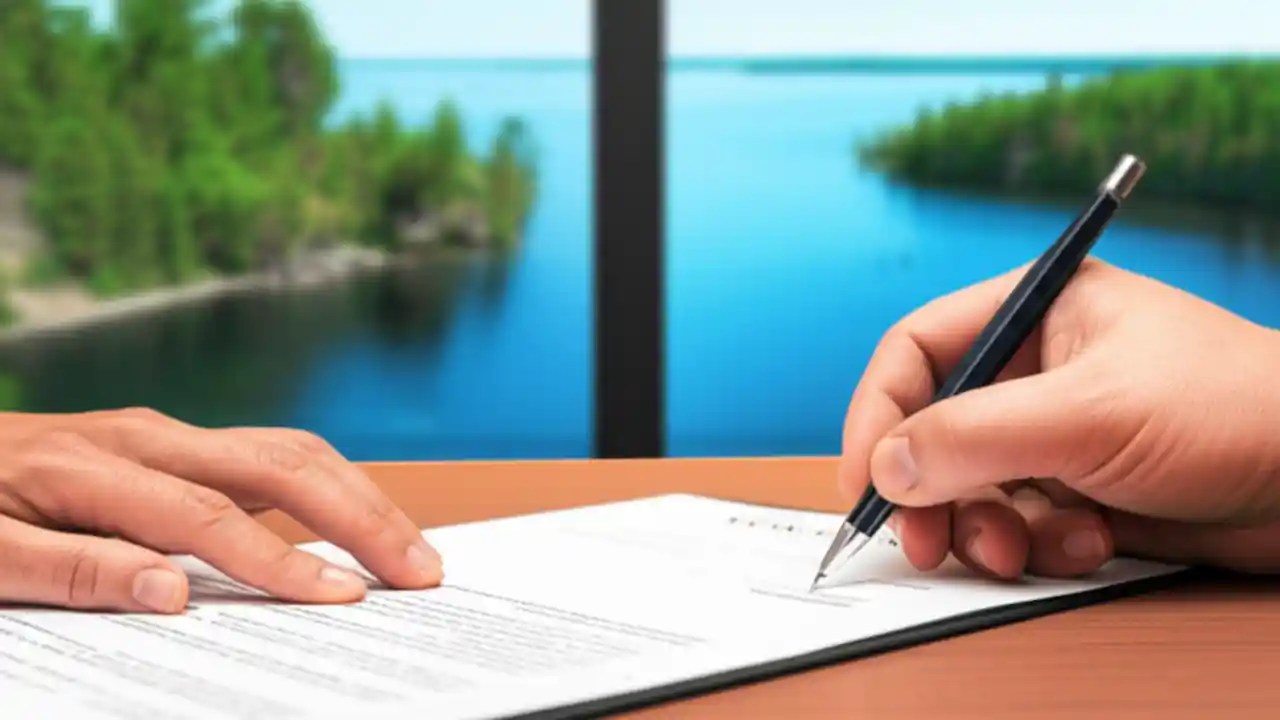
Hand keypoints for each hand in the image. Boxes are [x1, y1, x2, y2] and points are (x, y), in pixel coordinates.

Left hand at [0, 409, 441, 612]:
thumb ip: (72, 570)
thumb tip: (173, 592)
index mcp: (96, 465)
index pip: (211, 518)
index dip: (283, 561)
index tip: (343, 598)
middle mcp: (149, 438)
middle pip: (281, 464)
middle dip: (361, 516)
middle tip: (420, 567)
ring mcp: (168, 436)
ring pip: (289, 450)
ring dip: (360, 496)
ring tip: (409, 546)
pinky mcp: (177, 446)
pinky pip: (270, 456)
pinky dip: (328, 487)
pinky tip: (355, 521)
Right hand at [839, 259, 1279, 578]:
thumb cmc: (1233, 410)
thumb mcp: (1087, 415)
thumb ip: (972, 436)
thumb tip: (884, 466)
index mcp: (1033, 313)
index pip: (916, 352)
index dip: (877, 413)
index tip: (866, 480)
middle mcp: (1034, 371)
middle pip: (931, 429)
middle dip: (928, 492)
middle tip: (926, 544)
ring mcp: (1055, 434)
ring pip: (969, 487)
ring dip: (986, 528)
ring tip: (1025, 549)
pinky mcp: (1079, 489)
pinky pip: (1019, 523)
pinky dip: (1040, 544)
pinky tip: (1093, 542)